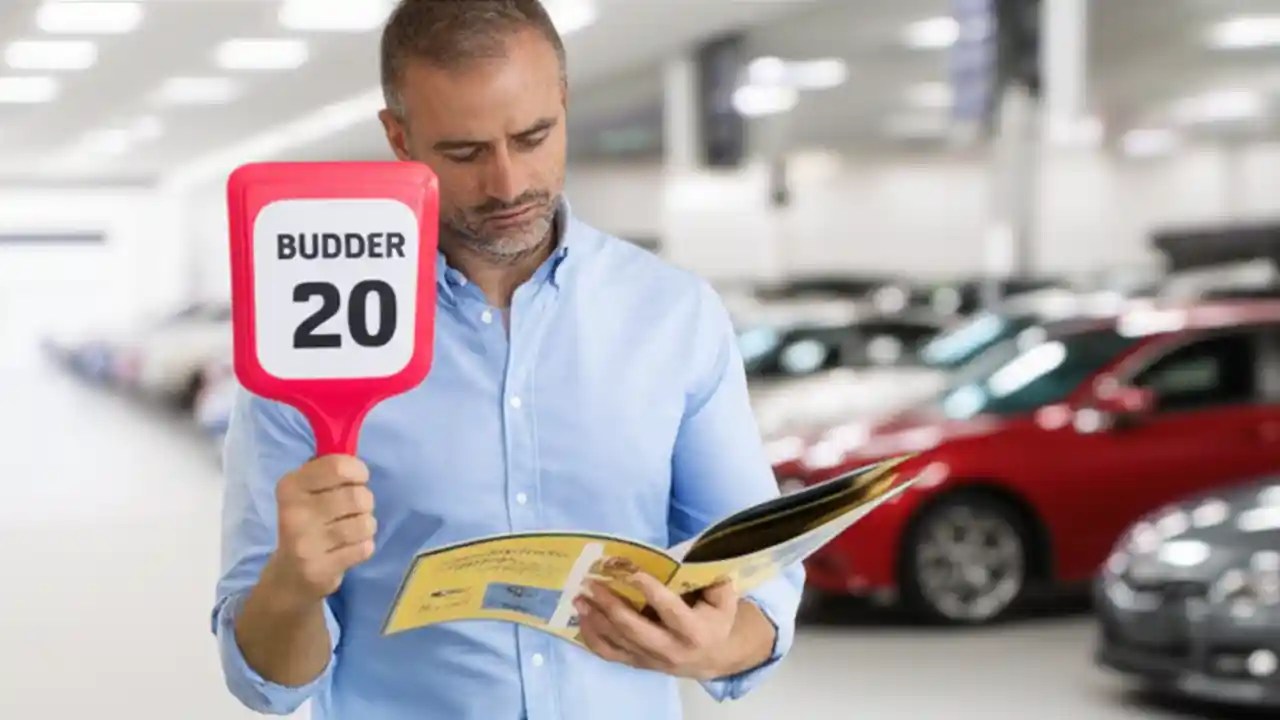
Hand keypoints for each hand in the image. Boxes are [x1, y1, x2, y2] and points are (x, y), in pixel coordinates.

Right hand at [266, 455, 376, 607]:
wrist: (288, 577)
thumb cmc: (307, 522)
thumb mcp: (306, 490)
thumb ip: (328, 469)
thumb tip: (353, 448)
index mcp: (290, 486)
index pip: (339, 466)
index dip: (358, 471)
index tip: (357, 479)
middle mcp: (293, 513)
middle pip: (358, 496)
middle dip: (364, 503)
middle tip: (352, 511)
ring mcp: (305, 544)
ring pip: (365, 523)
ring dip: (365, 526)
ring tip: (349, 531)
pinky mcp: (320, 570)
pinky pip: (365, 548)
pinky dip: (364, 547)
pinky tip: (347, 550)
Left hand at [573, 574, 739, 680]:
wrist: (712, 657)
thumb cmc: (716, 619)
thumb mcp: (724, 598)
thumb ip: (712, 579)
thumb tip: (690, 556)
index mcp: (695, 632)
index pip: (670, 610)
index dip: (651, 591)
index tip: (631, 571)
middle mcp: (671, 650)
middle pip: (635, 629)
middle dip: (611, 605)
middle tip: (592, 583)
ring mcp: (651, 660)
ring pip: (618, 641)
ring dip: (596, 618)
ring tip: (580, 597)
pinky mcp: (637, 664)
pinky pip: (609, 654)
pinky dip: (592, 637)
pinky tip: (581, 618)